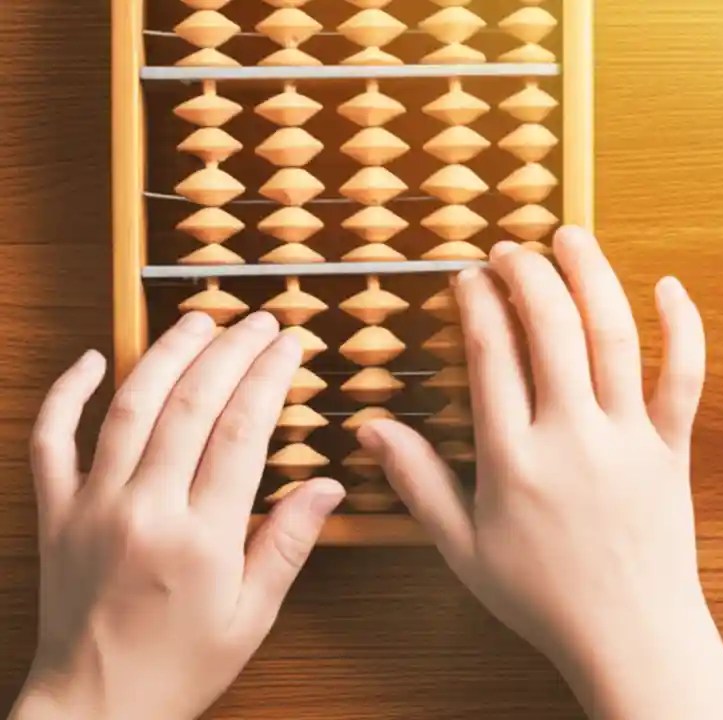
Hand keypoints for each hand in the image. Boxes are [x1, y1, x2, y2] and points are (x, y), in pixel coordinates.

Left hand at [10, 312, 345, 719]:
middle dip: (230, 352)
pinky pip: (51, 440)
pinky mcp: (55, 513)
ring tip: (198, 321)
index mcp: (201, 537)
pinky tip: (93, 359)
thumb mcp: (251, 615)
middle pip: (190, 405)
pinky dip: (67, 394)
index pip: (242, 431)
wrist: (94, 707)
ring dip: (166, 355)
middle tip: (257, 321)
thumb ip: (287, 543)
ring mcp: (92, 505)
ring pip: (129, 408)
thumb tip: (327, 484)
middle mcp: (144, 509)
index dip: (268, 377)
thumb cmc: (178, 667)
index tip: (289, 345)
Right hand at [359, 227, 722, 718]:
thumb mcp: (463, 548)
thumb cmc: (543, 597)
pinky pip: (684, 376)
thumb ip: (417, 482)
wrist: (629, 635)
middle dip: (525, 273)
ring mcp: (628, 437)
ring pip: (613, 335)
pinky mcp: (672, 447)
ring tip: (570, 237)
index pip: (490, 352)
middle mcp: (571, 436)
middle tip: (510, 251)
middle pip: (549, 327)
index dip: (475, 302)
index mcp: (513, 458)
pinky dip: (683, 326)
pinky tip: (668, 285)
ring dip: (591, 275)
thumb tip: (368, 429)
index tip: (466, 278)